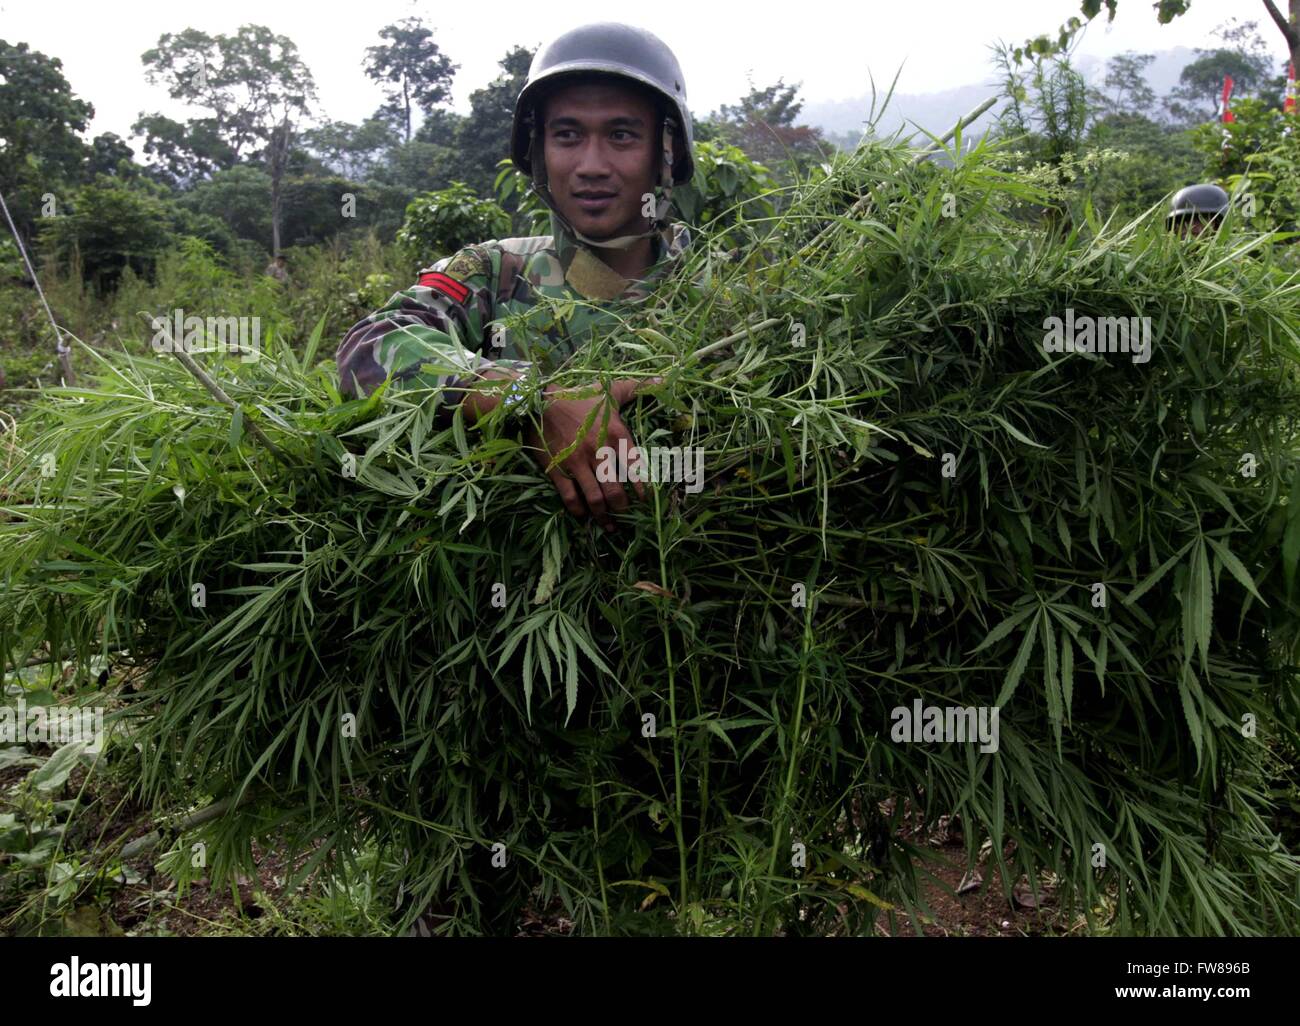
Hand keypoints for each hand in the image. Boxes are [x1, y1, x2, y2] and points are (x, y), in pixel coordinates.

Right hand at [527, 377, 659, 531]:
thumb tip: (664, 379)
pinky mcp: (556, 470)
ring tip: (610, 526)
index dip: (642, 489)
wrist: (539, 400)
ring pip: (594, 499)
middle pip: (616, 490)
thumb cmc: (579, 396)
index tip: (644, 500)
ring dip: (604, 516)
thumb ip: (638, 388)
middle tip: (625, 514)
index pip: (636, 468)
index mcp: (616, 434)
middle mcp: (598, 451)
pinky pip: (570, 498)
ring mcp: (576, 463)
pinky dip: (578, 511)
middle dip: (623, 508)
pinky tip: (583, 517)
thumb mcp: (610, 390)